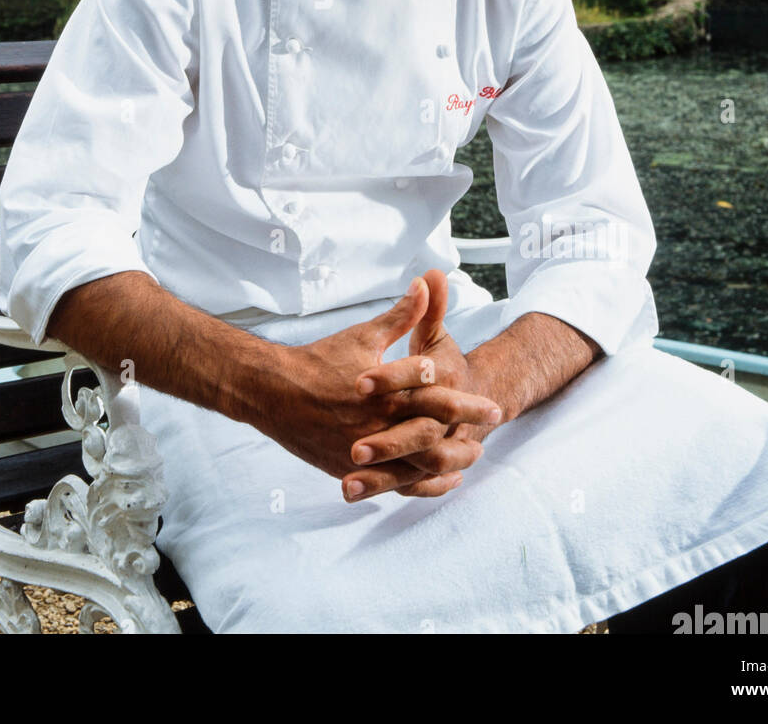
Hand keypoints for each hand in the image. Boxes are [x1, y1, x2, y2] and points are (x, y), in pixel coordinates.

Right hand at [257, 279, 499, 502]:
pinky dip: (422, 484)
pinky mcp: (351, 468)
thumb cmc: (321, 359)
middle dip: (466, 436)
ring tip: (471, 459)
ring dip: (450, 464)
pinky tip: (440, 479)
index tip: (493, 404)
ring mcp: (366, 450)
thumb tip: (425, 282)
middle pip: (434, 434)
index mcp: (386, 392)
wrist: (274, 392)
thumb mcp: (364, 334)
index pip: (437, 399)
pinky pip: (395, 484)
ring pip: (418, 466)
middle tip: (490, 434)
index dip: (467, 403)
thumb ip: (402, 314)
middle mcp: (379, 424)